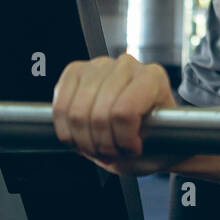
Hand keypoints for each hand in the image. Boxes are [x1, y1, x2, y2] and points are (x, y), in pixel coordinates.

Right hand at [52, 54, 181, 175]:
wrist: (142, 120)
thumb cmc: (152, 131)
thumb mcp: (159, 142)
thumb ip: (148, 142)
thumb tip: (131, 145)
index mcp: (153, 78)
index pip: (125, 111)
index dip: (123, 139)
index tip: (131, 150)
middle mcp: (126, 65)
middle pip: (99, 115)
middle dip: (102, 144)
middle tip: (110, 153)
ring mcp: (99, 66)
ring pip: (77, 113)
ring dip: (84, 141)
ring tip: (96, 148)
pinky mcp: (74, 71)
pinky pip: (60, 108)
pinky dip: (66, 132)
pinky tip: (80, 139)